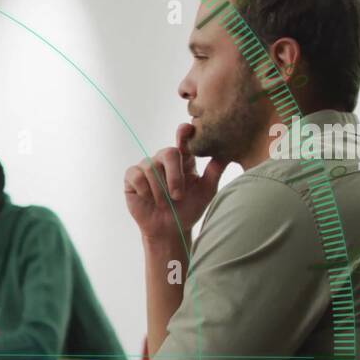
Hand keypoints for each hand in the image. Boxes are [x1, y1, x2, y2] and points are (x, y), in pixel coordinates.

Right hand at [124, 123, 228, 242]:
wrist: (170, 230)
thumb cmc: (189, 210)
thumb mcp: (206, 191)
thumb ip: (214, 171)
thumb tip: (227, 152)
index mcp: (183, 159)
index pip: (183, 140)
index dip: (184, 133)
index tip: (186, 129)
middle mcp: (164, 159)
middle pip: (168, 153)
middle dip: (174, 176)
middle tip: (178, 196)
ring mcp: (147, 167)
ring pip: (151, 167)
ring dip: (160, 190)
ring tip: (164, 204)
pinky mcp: (132, 177)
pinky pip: (136, 176)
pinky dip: (144, 189)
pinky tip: (149, 199)